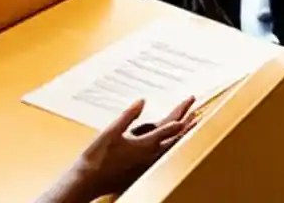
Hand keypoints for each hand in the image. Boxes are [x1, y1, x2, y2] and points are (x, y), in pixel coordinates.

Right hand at [68, 97, 196, 201]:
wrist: (87, 182)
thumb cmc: (97, 157)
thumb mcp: (111, 131)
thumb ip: (128, 116)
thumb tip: (142, 101)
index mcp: (145, 145)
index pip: (169, 128)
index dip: (181, 115)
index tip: (191, 105)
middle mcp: (150, 156)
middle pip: (174, 138)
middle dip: (186, 124)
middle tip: (196, 112)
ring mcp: (147, 165)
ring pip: (170, 148)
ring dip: (180, 135)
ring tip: (188, 126)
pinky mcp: (141, 171)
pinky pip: (161, 156)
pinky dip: (169, 146)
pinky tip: (168, 144)